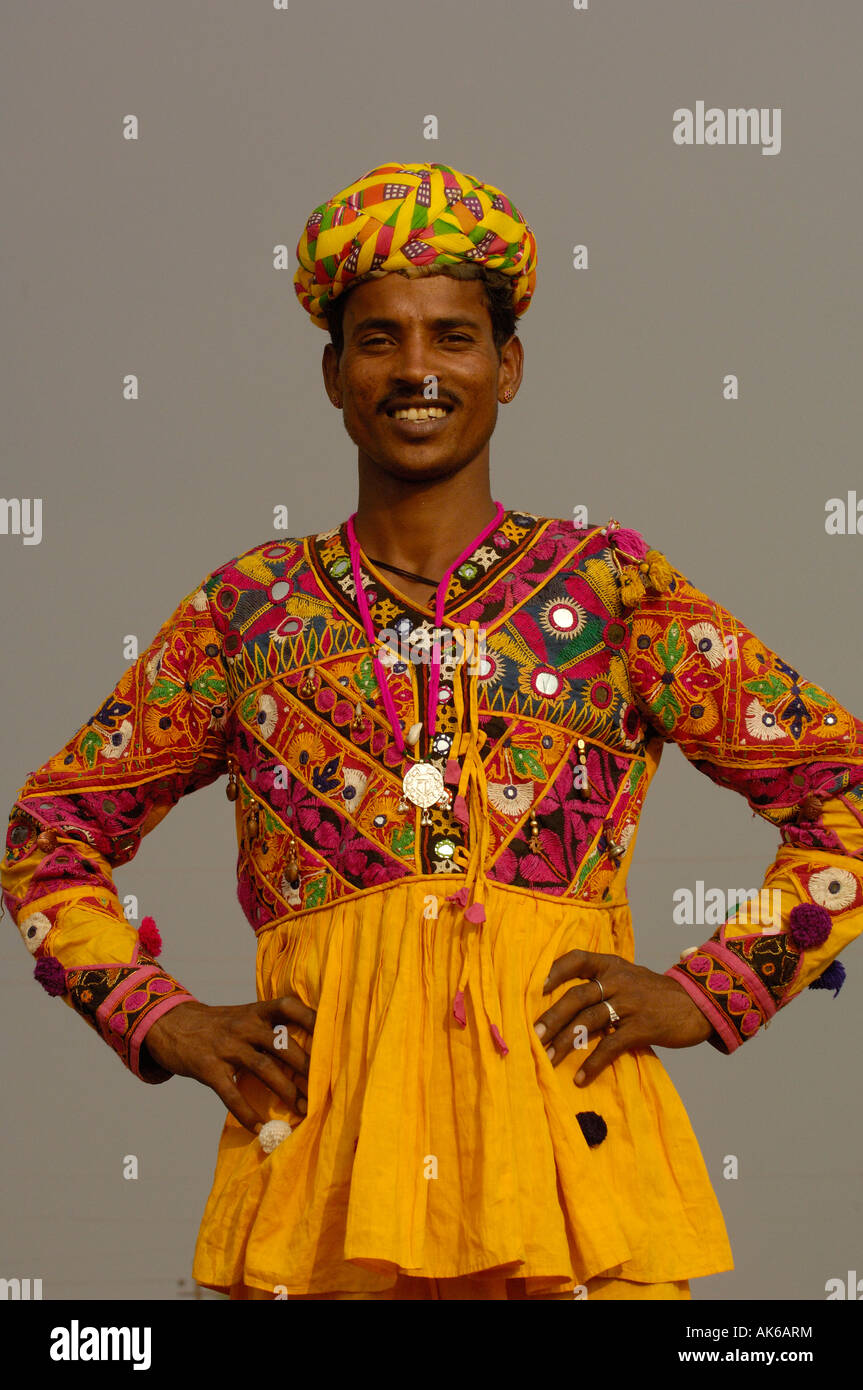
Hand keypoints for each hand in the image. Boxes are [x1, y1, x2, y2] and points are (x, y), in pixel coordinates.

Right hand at [143, 995, 315, 1132]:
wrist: (170, 1024)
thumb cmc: (218, 1025)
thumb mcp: (244, 1016)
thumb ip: (270, 1028)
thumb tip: (309, 1048)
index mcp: (256, 1011)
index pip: (288, 1007)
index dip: (311, 1017)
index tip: (334, 1034)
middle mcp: (244, 1025)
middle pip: (283, 1044)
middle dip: (307, 1068)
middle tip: (327, 1088)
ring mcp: (226, 1047)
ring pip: (264, 1068)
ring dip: (287, 1091)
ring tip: (304, 1110)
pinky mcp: (208, 1068)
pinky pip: (231, 1094)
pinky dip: (247, 1114)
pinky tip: (260, 1129)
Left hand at [533, 948, 712, 1086]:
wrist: (699, 1003)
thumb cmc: (655, 994)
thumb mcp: (630, 978)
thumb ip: (602, 984)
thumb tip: (563, 1005)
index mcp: (612, 965)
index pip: (577, 959)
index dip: (555, 971)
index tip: (536, 988)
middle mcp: (619, 980)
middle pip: (577, 996)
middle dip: (552, 1017)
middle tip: (532, 1035)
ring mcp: (631, 1003)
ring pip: (589, 1021)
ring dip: (565, 1043)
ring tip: (547, 1060)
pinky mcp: (644, 1027)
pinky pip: (611, 1046)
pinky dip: (593, 1063)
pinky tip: (580, 1078)